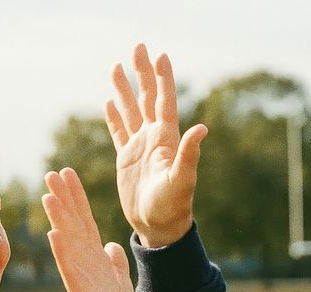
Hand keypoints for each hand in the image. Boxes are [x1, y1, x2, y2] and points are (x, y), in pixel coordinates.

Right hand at [42, 168, 143, 291]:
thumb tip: (113, 246)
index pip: (86, 226)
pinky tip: (55, 236)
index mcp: (96, 266)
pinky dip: (65, 255)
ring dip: (60, 221)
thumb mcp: (120, 289)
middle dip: (64, 200)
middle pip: (74, 229)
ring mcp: (83, 284)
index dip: (78, 200)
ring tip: (49, 195)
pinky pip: (72, 273)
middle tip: (52, 171)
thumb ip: (115, 267)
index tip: (69, 173)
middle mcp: (86, 270)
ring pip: (69, 246)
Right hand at [106, 44, 207, 247]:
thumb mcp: (181, 179)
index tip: (159, 55)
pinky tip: (109, 103)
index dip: (163, 78)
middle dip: (142, 73)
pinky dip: (114, 117)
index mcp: (166, 138)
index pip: (164, 101)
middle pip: (147, 97)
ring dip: (123, 89)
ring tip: (115, 67)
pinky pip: (118, 132)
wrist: (158, 226)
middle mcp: (154, 138)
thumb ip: (189, 153)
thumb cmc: (172, 206)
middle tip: (137, 47)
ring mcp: (139, 147)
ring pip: (130, 110)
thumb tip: (202, 128)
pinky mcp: (126, 159)